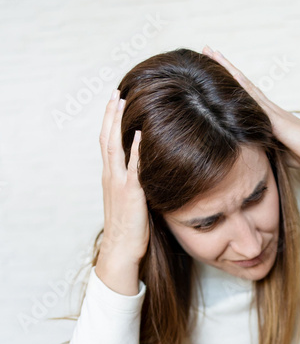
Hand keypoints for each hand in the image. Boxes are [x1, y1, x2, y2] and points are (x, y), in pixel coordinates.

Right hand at [98, 89, 149, 264]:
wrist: (121, 249)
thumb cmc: (129, 229)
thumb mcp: (131, 201)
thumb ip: (136, 183)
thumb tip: (150, 171)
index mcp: (110, 177)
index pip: (106, 143)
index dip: (108, 123)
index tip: (114, 104)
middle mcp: (111, 176)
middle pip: (106, 138)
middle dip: (110, 115)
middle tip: (115, 93)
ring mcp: (119, 184)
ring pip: (114, 147)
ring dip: (118, 123)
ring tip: (122, 102)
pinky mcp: (131, 194)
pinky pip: (133, 167)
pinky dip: (137, 149)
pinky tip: (141, 134)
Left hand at [201, 45, 299, 169]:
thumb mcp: (274, 148)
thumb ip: (260, 144)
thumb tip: (247, 150)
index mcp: (265, 114)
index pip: (243, 94)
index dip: (228, 81)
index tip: (212, 67)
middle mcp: (267, 107)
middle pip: (241, 83)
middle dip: (224, 67)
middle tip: (206, 49)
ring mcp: (271, 110)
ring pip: (246, 86)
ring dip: (230, 70)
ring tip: (214, 54)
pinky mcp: (276, 119)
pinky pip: (256, 101)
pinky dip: (243, 88)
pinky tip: (232, 77)